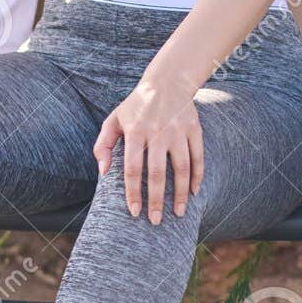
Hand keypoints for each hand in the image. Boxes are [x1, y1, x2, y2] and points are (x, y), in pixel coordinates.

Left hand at [94, 76, 204, 223]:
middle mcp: (157, 132)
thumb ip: (103, 145)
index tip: (134, 212)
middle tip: (155, 222)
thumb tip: (103, 172)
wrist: (167, 81)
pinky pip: (198, 157)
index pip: (133, 168)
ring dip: (181, 194)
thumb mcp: (114, 119)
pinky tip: (194, 193)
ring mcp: (178, 130)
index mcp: (135, 131)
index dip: (133, 192)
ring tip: (179, 213)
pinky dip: (198, 176)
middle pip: (157, 173)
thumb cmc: (136, 106)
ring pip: (181, 168)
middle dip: (157, 200)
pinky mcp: (194, 129)